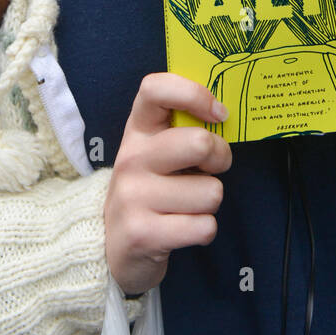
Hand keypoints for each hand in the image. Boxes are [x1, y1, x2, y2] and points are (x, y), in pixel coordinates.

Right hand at [104, 73, 231, 295]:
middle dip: (221, 158)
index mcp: (138, 130)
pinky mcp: (142, 234)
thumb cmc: (150, 188)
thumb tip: (224, 116)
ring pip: (211, 192)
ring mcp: (133, 196)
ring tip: (187, 205)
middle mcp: (131, 158)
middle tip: (210, 169)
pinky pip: (204, 226)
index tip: (217, 113)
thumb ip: (184, 129)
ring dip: (209, 202)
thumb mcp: (157, 152)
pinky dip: (204, 230)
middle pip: (200, 143)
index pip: (156, 88)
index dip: (194, 94)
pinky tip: (182, 229)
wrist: (111, 245)